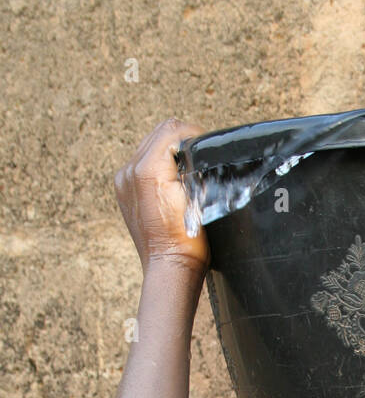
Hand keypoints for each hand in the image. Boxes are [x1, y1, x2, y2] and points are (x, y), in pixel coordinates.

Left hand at [114, 117, 209, 273]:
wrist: (170, 268)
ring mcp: (124, 180)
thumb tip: (193, 147)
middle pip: (158, 133)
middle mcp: (130, 171)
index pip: (172, 130)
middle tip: (200, 153)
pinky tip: (170, 178)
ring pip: (148, 145)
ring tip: (186, 165)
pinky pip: (140, 161)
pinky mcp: (123, 189)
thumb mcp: (199, 197)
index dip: (194, 134)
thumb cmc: (189, 242)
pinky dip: (156, 162)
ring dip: (168, 150)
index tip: (207, 145)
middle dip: (181, 140)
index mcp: (148, 169)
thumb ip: (192, 165)